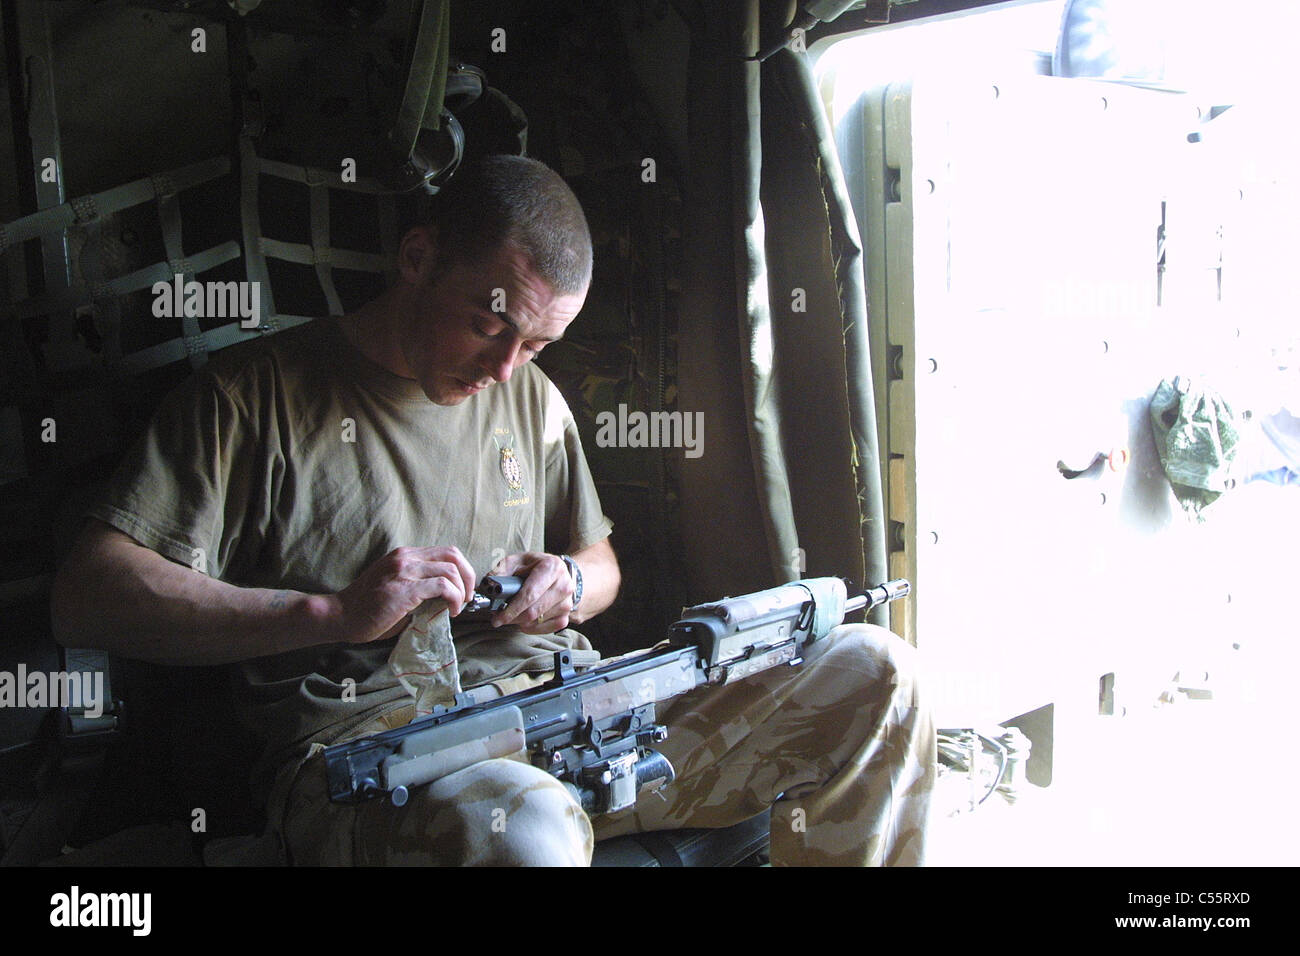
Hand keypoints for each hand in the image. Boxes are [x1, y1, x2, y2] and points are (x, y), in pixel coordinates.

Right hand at [329, 546, 475, 644]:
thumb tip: (447, 596)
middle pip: (453, 555)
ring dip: (462, 591)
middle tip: (467, 597)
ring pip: (451, 570)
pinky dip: (454, 598)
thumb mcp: (395, 586)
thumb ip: (419, 584)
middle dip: (468, 577)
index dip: (462, 570)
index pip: (445, 551)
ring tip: (457, 607)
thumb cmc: (366, 607)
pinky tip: (451, 611)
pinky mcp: (405, 589)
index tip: (463, 590)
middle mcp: (405, 557)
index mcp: (404, 555)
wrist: (341, 615)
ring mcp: (404, 571)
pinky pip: (443, 587)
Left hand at [489, 551, 575, 633]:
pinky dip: (529, 627)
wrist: (561, 573)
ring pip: (535, 622)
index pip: (530, 594)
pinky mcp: (566, 616)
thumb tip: (488, 585)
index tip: (497, 617)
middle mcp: (563, 586)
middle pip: (532, 612)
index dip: (511, 609)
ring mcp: (566, 603)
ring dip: (519, 621)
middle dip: (512, 617)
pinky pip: (542, 629)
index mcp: (552, 568)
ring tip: (514, 612)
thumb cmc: (537, 566)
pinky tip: (525, 617)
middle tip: (499, 617)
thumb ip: (501, 571)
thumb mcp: (517, 560)